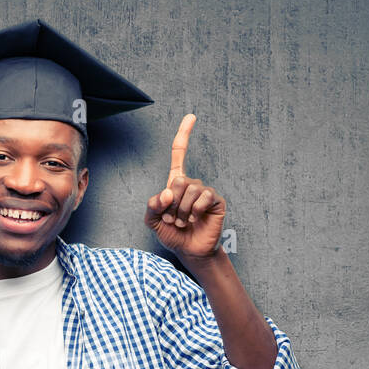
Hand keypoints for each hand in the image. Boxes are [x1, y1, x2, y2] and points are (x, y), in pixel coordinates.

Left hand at [144, 113, 225, 260]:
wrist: (189, 252)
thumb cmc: (172, 235)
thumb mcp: (152, 221)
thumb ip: (152, 205)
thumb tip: (167, 191)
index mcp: (176, 184)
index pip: (179, 154)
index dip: (184, 135)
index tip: (191, 116)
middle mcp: (192, 184)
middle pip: (178, 179)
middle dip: (171, 203)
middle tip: (173, 218)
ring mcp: (205, 192)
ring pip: (189, 189)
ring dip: (181, 210)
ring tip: (183, 222)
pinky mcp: (216, 201)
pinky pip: (203, 196)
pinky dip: (195, 210)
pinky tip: (195, 219)